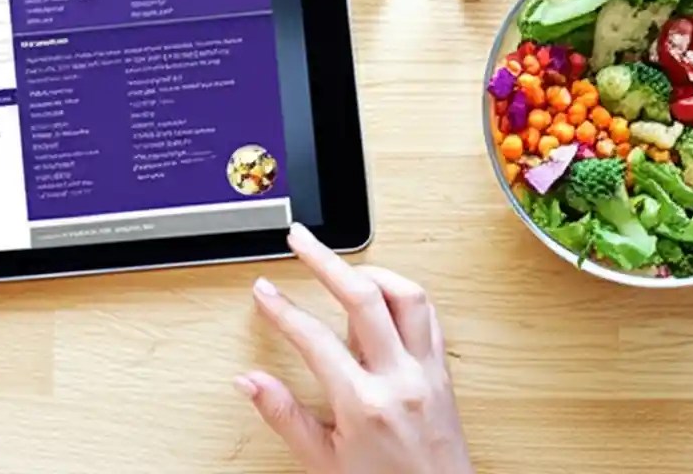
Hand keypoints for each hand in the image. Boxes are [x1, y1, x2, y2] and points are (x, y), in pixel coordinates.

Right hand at [236, 225, 472, 473]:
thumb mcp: (323, 462)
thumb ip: (285, 416)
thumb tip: (249, 382)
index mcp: (364, 404)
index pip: (315, 339)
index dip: (283, 309)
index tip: (264, 291)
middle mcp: (401, 379)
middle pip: (364, 297)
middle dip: (326, 261)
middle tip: (300, 240)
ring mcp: (427, 371)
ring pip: (408, 296)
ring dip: (373, 272)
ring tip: (344, 266)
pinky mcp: (443, 372)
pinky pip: (429, 316)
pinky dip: (403, 295)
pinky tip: (383, 293)